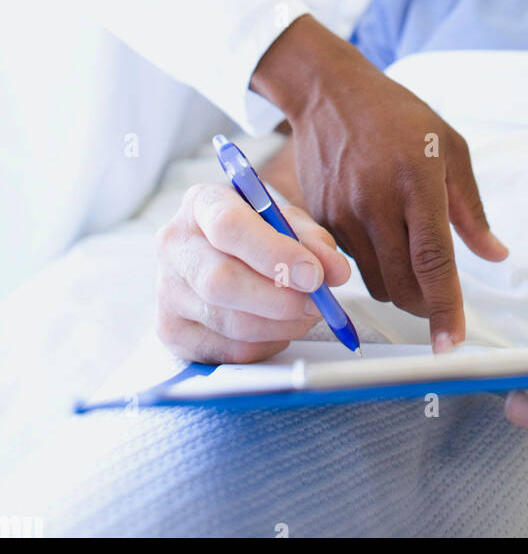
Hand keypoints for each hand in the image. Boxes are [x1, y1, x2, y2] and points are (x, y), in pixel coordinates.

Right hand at [155, 180, 350, 362]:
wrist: (222, 253)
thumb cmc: (257, 232)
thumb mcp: (287, 221)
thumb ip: (312, 241)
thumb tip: (334, 272)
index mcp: (201, 203)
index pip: (228, 226)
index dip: (274, 253)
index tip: (313, 274)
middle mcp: (174, 244)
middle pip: (221, 280)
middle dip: (279, 298)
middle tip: (316, 302)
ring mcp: (167, 291)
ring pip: (228, 321)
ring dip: (279, 324)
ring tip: (304, 313)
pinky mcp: (172, 331)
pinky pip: (226, 350)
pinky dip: (265, 344)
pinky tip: (277, 327)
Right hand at [251, 15, 507, 350]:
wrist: (330, 93)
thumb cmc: (398, 115)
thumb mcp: (449, 146)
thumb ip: (472, 208)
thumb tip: (496, 254)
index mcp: (416, 181)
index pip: (433, 260)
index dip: (446, 307)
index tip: (453, 342)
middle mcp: (377, 201)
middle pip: (402, 284)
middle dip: (425, 306)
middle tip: (440, 301)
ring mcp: (344, 212)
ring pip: (375, 282)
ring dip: (399, 289)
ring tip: (411, 263)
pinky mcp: (321, 218)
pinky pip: (351, 264)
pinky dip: (373, 267)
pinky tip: (382, 239)